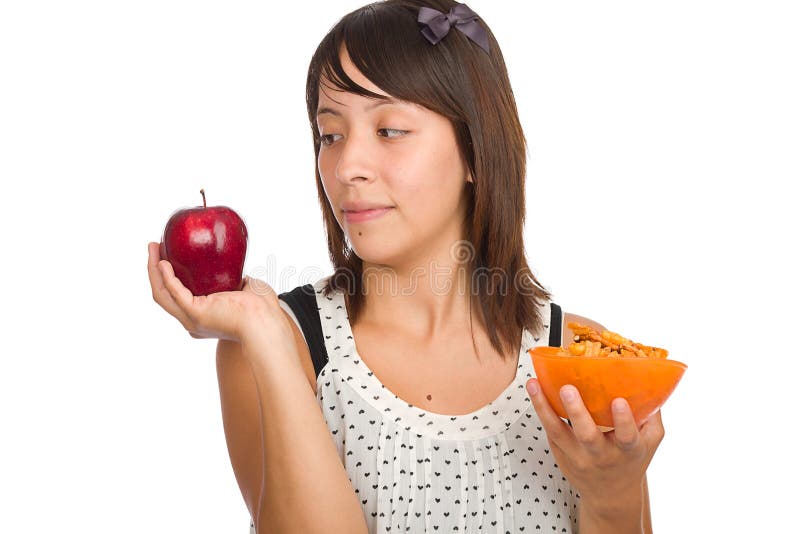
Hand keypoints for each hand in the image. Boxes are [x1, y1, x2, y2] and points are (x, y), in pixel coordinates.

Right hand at [147, 241, 281, 342]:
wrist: (267, 322)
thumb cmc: (262, 310)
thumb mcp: (244, 290)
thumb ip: (234, 281)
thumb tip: (233, 270)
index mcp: (203, 318)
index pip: (177, 297)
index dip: (167, 277)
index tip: (166, 256)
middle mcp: (192, 322)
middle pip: (163, 294)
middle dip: (154, 270)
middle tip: (153, 247)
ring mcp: (192, 319)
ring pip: (163, 293)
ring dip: (154, 270)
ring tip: (153, 247)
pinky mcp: (196, 313)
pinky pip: (175, 292)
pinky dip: (166, 277)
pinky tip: (163, 262)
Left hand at [526, 379, 663, 516]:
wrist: (611, 495)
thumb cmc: (631, 460)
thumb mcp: (650, 442)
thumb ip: (652, 415)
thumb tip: (653, 382)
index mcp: (626, 450)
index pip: (626, 437)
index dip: (623, 420)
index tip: (619, 401)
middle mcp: (600, 455)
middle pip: (586, 435)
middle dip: (576, 411)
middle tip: (567, 388)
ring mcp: (577, 456)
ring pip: (557, 432)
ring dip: (543, 406)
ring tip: (534, 384)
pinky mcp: (560, 454)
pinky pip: (549, 431)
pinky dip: (541, 410)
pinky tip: (535, 390)